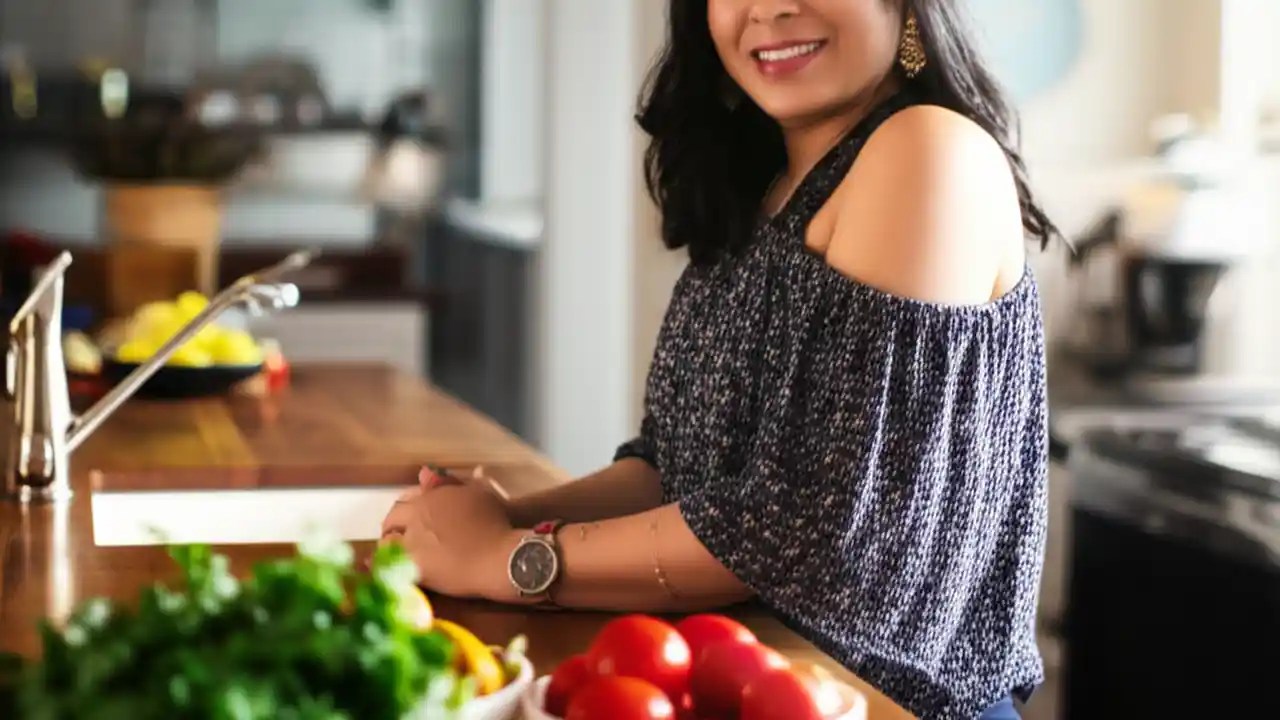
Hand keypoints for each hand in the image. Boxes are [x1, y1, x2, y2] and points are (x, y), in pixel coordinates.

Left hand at [380, 467, 520, 601]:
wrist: (500, 557)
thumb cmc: (496, 524)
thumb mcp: (479, 494)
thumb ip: (451, 483)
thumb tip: (425, 472)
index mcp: (431, 496)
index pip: (407, 498)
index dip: (407, 507)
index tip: (410, 515)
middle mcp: (418, 515)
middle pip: (392, 517)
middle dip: (392, 525)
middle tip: (397, 534)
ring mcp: (413, 541)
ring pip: (388, 541)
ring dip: (389, 544)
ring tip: (395, 554)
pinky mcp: (413, 565)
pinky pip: (390, 565)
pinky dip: (386, 565)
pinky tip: (391, 570)